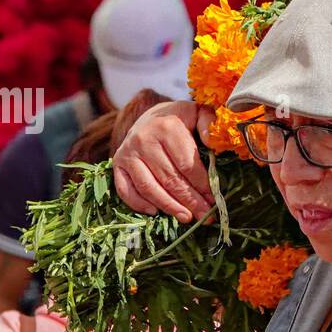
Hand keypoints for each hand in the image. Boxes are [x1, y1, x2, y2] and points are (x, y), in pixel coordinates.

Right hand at [112, 100, 215, 221]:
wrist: (150, 117)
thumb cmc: (179, 120)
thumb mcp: (197, 113)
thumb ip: (208, 123)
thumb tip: (212, 142)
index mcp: (166, 127)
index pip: (186, 164)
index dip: (201, 185)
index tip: (214, 199)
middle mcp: (144, 139)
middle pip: (170, 179)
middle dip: (190, 201)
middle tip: (205, 216)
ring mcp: (128, 153)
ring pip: (149, 187)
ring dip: (168, 206)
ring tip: (186, 218)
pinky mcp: (117, 164)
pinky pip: (125, 189)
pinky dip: (138, 204)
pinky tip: (155, 212)